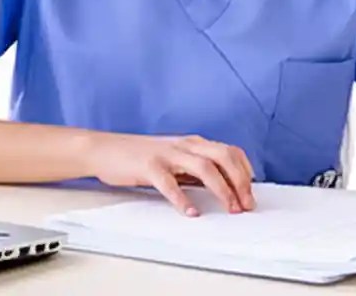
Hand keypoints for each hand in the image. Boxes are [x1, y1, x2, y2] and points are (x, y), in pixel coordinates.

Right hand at [86, 133, 255, 216]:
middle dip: (240, 181)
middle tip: (246, 205)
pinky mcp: (149, 165)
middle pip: (223, 157)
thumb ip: (195, 169)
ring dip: (221, 189)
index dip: (245, 172)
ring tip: (230, 208)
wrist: (104, 149)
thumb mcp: (174, 159)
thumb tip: (222, 187)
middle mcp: (184, 145)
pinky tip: (191, 212)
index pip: (230, 151)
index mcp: (193, 143)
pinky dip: (183, 199)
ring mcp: (167, 154)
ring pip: (204, 167)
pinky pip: (170, 183)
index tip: (251, 192)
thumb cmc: (140, 157)